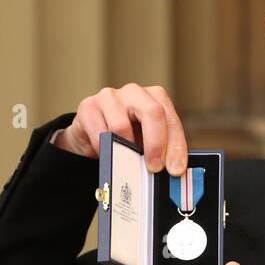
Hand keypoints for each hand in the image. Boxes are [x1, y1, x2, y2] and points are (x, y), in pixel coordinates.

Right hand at [54, 83, 186, 173]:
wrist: (92, 135)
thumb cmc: (127, 138)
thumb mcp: (148, 143)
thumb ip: (162, 152)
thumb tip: (172, 171)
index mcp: (155, 98)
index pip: (171, 120)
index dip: (176, 146)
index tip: (174, 169)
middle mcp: (134, 93)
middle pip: (152, 112)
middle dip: (156, 144)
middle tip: (154, 167)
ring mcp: (110, 97)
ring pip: (122, 125)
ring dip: (127, 150)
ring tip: (128, 163)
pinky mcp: (88, 107)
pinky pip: (99, 133)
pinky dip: (105, 150)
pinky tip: (108, 156)